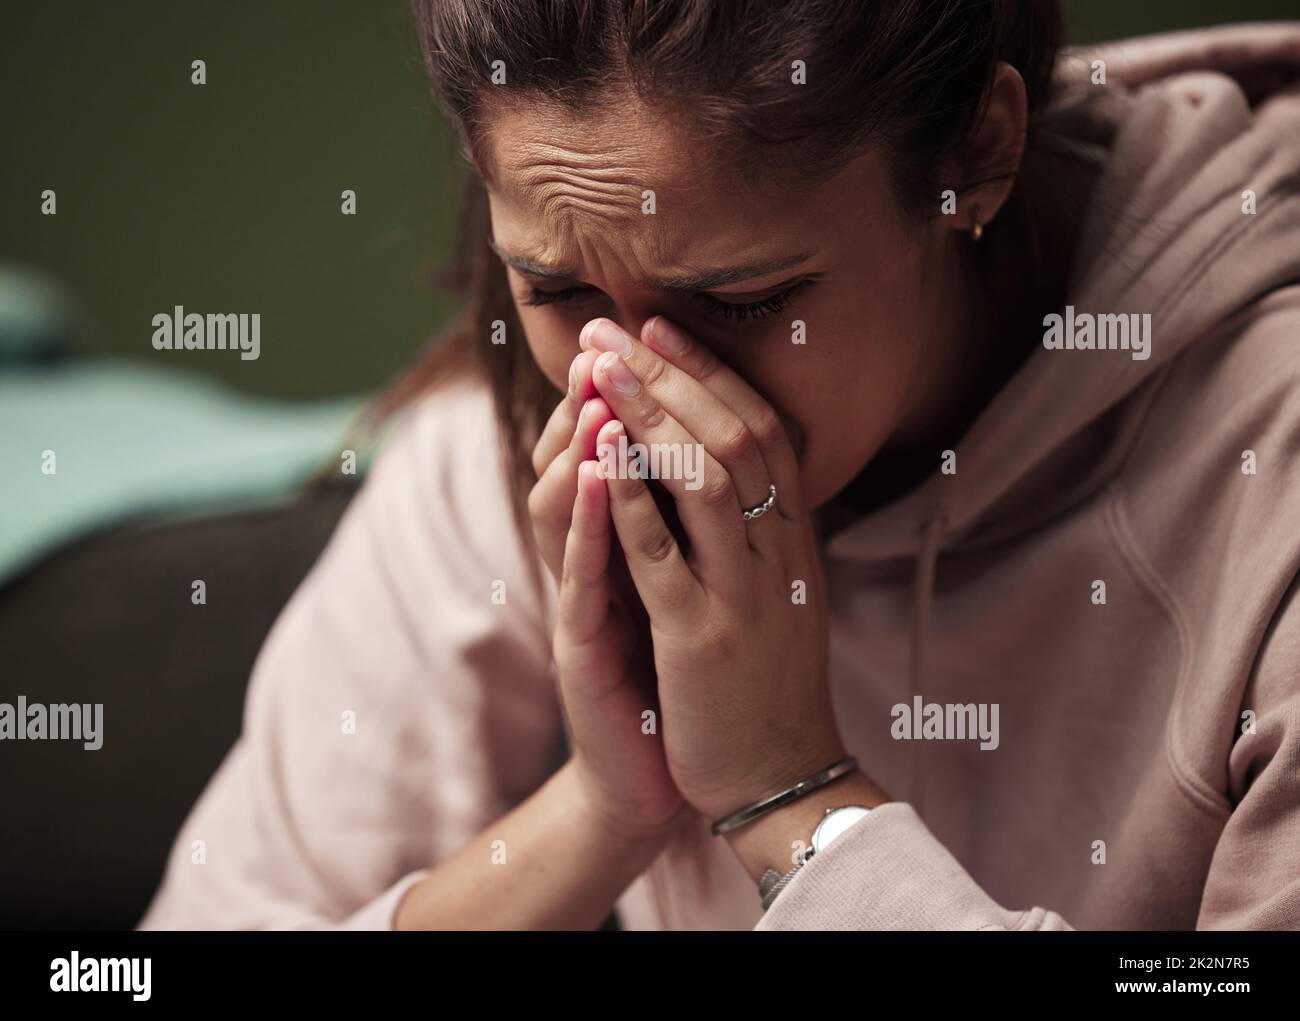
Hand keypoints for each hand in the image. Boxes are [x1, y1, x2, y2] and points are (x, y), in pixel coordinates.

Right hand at [528, 350, 684, 841]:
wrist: (675, 770)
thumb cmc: (685, 673)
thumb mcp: (689, 583)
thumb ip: (684, 522)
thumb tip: (715, 450)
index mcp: (625, 542)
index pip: (612, 450)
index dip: (626, 393)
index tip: (645, 330)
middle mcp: (594, 561)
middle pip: (578, 464)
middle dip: (592, 399)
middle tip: (603, 338)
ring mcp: (583, 600)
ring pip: (565, 507)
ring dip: (580, 445)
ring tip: (597, 389)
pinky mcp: (582, 644)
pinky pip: (581, 573)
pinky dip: (588, 521)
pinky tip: (598, 477)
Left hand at [582, 315, 847, 821]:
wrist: (780, 781)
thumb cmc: (766, 686)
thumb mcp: (776, 596)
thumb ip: (758, 534)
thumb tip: (727, 468)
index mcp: (794, 542)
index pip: (761, 431)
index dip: (711, 372)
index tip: (662, 328)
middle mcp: (777, 554)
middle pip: (733, 435)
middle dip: (671, 373)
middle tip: (615, 325)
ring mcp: (743, 594)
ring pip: (705, 478)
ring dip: (649, 414)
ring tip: (600, 366)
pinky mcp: (701, 639)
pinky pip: (663, 554)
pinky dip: (630, 496)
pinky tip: (598, 452)